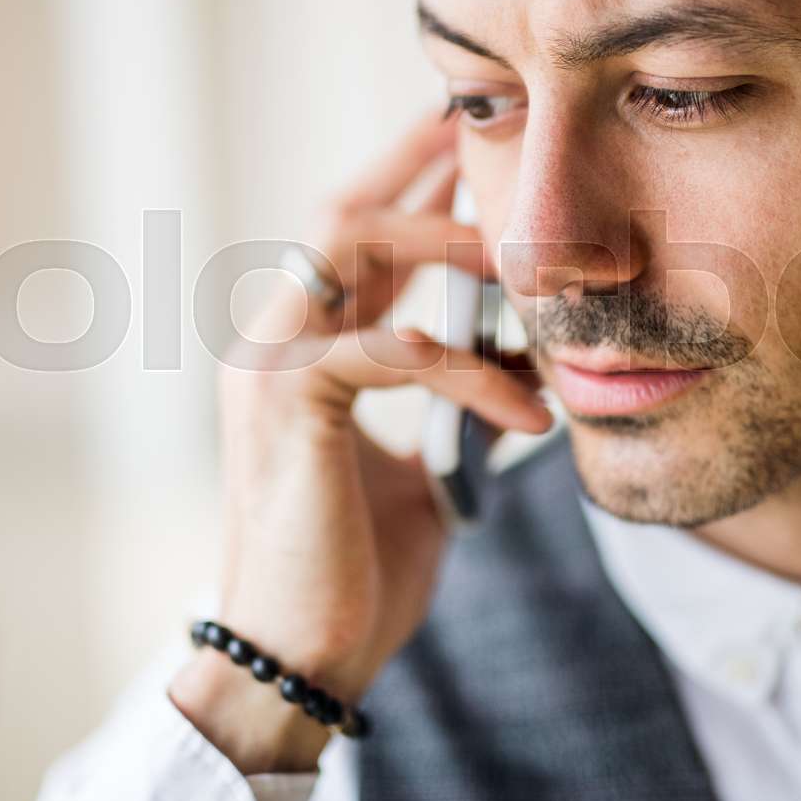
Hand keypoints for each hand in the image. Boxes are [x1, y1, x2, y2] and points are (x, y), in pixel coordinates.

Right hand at [168, 112, 551, 772]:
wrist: (299, 659)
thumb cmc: (354, 572)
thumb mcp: (424, 473)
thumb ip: (456, 410)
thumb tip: (529, 367)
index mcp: (302, 354)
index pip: (353, 246)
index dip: (411, 190)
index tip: (474, 146)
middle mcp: (273, 343)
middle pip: (342, 214)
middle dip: (418, 169)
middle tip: (494, 141)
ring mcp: (269, 366)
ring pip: (349, 245)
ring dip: (444, 239)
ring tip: (526, 263)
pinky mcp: (288, 403)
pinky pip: (393, 348)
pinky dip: (471, 370)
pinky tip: (532, 414)